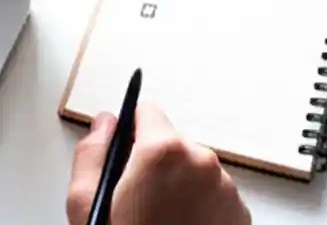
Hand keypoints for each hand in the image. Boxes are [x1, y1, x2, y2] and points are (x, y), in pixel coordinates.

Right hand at [66, 105, 250, 224]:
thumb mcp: (85, 201)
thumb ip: (92, 151)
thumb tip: (104, 124)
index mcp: (163, 152)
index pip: (147, 112)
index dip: (130, 134)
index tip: (124, 155)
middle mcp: (202, 163)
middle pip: (172, 143)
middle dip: (154, 163)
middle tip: (137, 200)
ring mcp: (227, 190)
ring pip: (194, 170)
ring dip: (179, 185)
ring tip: (159, 219)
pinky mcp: (241, 215)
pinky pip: (214, 195)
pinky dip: (199, 206)